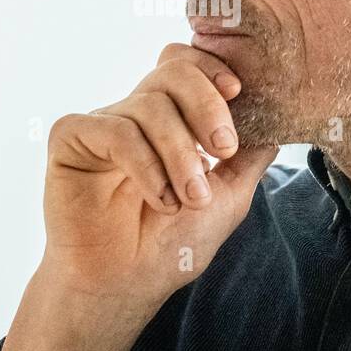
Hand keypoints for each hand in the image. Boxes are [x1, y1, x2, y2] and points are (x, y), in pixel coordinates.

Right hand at [40, 42, 278, 305]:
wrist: (128, 285)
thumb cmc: (173, 244)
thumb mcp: (229, 194)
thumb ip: (251, 153)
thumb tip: (279, 118)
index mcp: (170, 118)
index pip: (188, 64)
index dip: (212, 67)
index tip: (237, 93)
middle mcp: (135, 114)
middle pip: (172, 72)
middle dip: (206, 106)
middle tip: (223, 149)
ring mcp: (102, 124)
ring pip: (149, 105)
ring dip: (179, 154)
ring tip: (189, 197)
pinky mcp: (71, 139)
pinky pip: (115, 131)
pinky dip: (145, 165)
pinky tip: (159, 199)